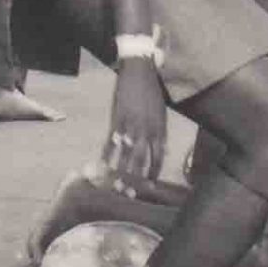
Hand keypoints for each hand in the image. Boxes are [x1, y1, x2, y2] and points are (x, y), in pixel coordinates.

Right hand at [103, 61, 167, 189]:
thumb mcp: (161, 114)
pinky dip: (107, 154)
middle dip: (136, 179)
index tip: (150, 185)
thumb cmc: (152, 93)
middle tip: (131, 194)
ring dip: (120, 171)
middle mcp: (146, 131)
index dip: (153, 172)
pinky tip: (103, 164)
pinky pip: (112, 141)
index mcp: (159, 129)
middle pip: (142, 160)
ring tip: (115, 185)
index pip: (158, 157)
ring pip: (126, 154)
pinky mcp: (117, 120)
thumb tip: (164, 151)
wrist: (140, 72)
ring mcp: (131, 126)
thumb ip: (160, 133)